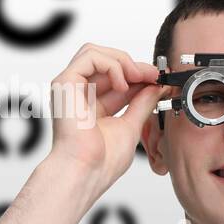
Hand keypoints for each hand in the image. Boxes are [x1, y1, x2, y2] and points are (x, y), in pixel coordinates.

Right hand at [47, 43, 166, 190]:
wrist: (86, 171)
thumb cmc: (102, 161)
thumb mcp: (131, 125)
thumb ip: (142, 104)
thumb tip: (156, 87)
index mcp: (92, 105)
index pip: (115, 78)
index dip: (138, 74)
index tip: (158, 79)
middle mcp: (79, 94)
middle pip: (104, 60)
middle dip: (132, 64)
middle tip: (153, 75)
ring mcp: (70, 87)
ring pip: (95, 52)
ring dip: (123, 61)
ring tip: (139, 77)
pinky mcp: (65, 83)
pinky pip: (89, 57)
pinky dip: (112, 65)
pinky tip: (124, 84)